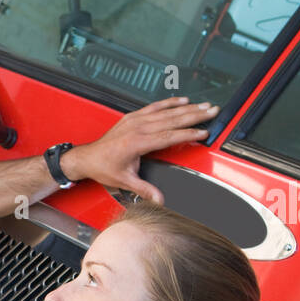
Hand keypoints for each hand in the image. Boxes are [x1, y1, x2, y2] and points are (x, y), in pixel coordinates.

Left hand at [64, 97, 219, 203]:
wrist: (87, 158)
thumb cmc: (103, 168)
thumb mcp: (125, 181)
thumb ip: (145, 190)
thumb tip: (159, 200)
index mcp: (137, 143)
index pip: (169, 136)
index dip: (188, 134)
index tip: (204, 132)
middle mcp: (137, 128)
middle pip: (172, 119)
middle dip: (194, 115)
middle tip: (212, 111)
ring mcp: (135, 120)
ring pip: (166, 111)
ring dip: (186, 107)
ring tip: (204, 105)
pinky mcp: (132, 117)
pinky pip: (154, 106)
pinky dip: (169, 102)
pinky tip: (182, 99)